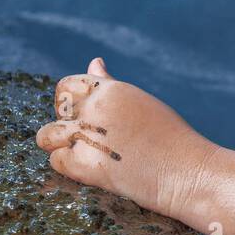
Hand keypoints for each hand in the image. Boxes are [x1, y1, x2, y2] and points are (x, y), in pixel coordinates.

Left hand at [35, 57, 217, 219]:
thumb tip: (94, 62)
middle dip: (68, 122)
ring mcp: (86, 136)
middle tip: (95, 139)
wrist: (188, 172)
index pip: (67, 86)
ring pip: (47, 135)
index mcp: (110, 89)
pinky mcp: (82, 165)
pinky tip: (96, 169)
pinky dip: (70, 167)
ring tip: (90, 154)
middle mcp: (94, 107)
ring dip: (61, 145)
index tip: (89, 118)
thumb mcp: (140, 103)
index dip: (73, 103)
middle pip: (57, 110)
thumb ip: (111, 85)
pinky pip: (56, 161)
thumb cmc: (171, 138)